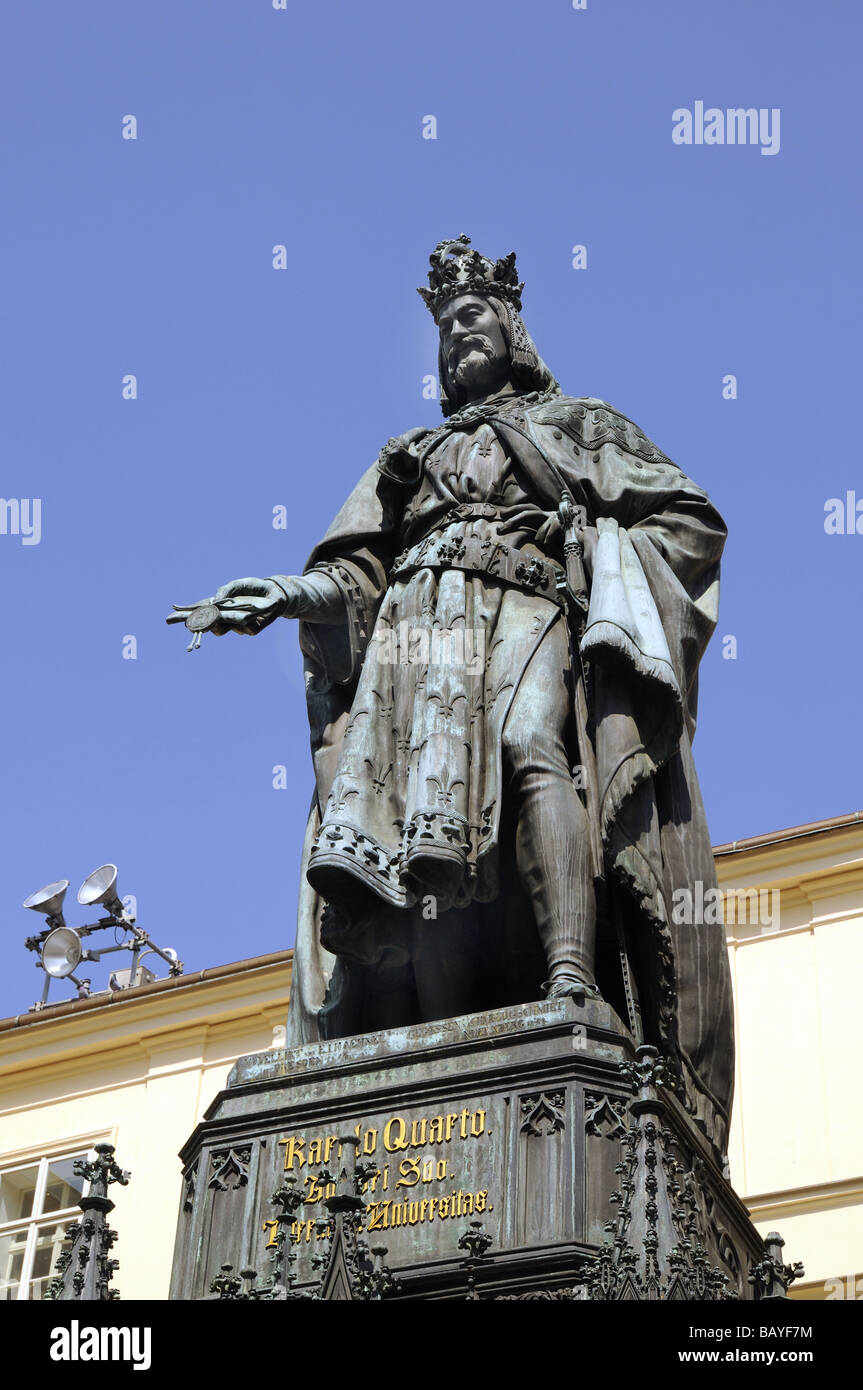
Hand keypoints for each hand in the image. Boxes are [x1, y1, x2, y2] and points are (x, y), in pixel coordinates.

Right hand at [166, 578, 286, 637]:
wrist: (276, 594)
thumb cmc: (254, 588)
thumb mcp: (237, 585)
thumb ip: (224, 591)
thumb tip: (213, 601)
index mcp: (219, 607)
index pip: (199, 612)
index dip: (184, 615)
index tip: (169, 616)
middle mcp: (226, 618)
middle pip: (205, 626)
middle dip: (193, 624)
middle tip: (182, 621)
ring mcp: (237, 626)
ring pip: (221, 630)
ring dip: (222, 622)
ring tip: (230, 613)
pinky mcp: (250, 630)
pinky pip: (242, 628)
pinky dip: (245, 620)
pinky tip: (251, 614)